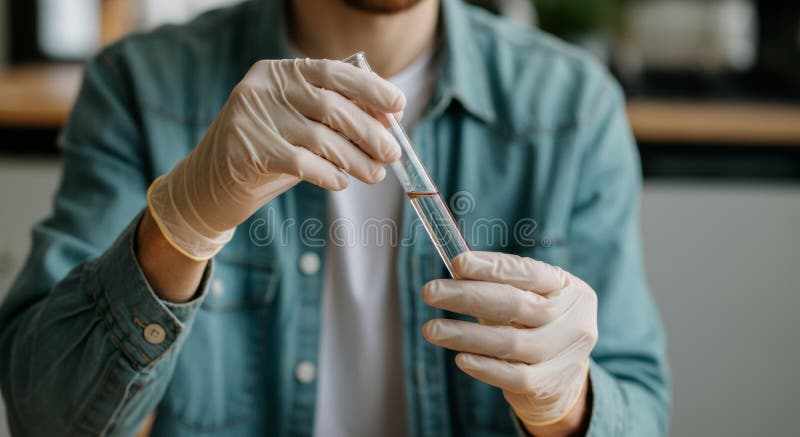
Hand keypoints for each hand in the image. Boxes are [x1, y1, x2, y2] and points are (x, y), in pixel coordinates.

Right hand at [147, 59, 404, 259]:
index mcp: (278, 72)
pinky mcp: (246, 151)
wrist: (206, 187)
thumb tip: (389, 118)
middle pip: (331, 106)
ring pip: (321, 137)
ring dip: (356, 159)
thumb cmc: (265, 154)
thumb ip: (336, 117)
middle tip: (393, 153)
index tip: (398, 105)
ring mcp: (252, 118)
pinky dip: (328, 173)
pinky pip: (301, 162)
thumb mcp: (299, 126)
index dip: (370, 87)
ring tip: (375, 174)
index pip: (332, 72)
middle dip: (369, 131)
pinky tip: (341, 182)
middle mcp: (263, 88)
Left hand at [421, 251, 597, 431]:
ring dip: (465, 334)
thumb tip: (455, 269)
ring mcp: (565, 355)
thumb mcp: (533, 301)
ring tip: (432, 329)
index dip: (492, 267)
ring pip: (511, 341)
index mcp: (569, 289)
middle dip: (468, 296)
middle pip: (516, 304)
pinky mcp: (550, 386)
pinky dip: (485, 367)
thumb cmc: (538, 329)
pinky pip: (513, 376)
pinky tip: (461, 359)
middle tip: (430, 292)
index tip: (457, 263)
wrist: (564, 384)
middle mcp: (574, 320)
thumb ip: (501, 286)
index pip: (529, 273)